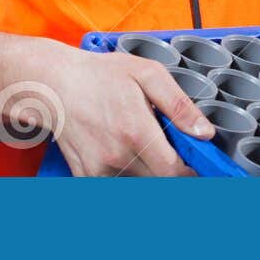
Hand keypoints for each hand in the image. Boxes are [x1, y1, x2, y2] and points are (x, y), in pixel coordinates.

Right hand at [27, 40, 210, 175]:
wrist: (55, 84)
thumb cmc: (101, 75)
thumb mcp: (148, 75)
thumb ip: (180, 106)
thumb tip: (204, 132)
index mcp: (136, 131)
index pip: (174, 172)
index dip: (190, 170)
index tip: (195, 160)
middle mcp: (117, 156)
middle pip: (159, 181)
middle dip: (169, 166)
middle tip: (166, 142)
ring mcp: (99, 169)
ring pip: (139, 184)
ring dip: (148, 170)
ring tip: (140, 140)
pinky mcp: (86, 175)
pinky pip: (116, 184)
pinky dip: (126, 173)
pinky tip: (122, 149)